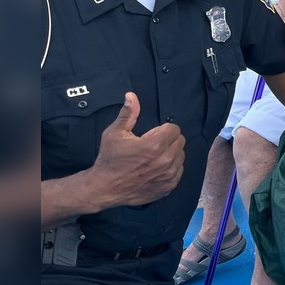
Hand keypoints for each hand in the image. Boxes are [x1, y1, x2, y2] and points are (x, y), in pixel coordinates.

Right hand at [89, 93, 184, 208]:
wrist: (104, 188)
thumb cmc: (109, 160)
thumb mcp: (115, 133)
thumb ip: (128, 113)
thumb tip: (131, 96)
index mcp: (154, 145)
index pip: (174, 129)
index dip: (163, 129)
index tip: (152, 134)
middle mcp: (165, 160)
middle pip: (180, 141)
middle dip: (168, 140)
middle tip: (152, 145)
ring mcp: (168, 175)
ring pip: (181, 156)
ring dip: (170, 154)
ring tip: (153, 157)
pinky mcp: (169, 186)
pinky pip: (179, 171)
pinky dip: (171, 168)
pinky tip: (156, 169)